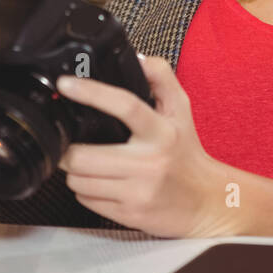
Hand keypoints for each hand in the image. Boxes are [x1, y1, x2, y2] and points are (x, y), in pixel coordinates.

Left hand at [55, 55, 233, 237]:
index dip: (91, 92)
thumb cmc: (187, 153)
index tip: (66, 84)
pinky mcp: (130, 214)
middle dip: (69, 149)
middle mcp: (150, 163)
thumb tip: (136, 58)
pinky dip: (86, 191)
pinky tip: (99, 183)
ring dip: (75, 172)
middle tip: (70, 143)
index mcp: (162, 132)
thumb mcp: (181, 110)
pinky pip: (87, 201)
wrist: (206, 201)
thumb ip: (161, 77)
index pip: (125, 106)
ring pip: (80, 180)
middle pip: (84, 155)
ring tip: (86, 164)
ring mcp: (139, 191)